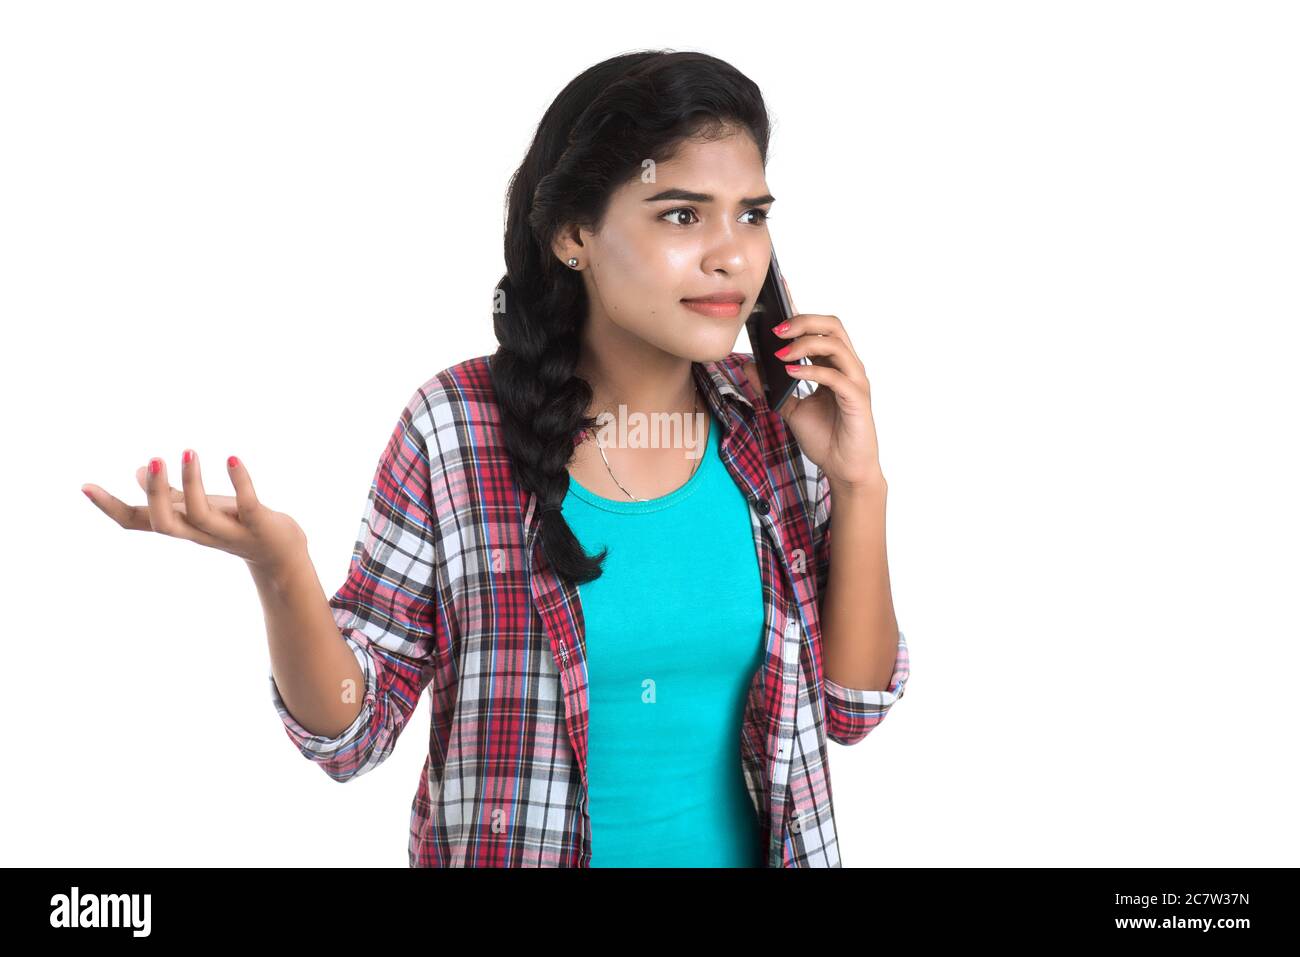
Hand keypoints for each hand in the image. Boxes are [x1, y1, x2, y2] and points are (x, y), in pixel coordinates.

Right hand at [82, 451, 307, 569]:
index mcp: (180, 526)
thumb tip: (137, 472)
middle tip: (153, 458)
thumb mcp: (197, 508)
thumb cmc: (234, 525)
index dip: (110, 507)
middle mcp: (199, 533)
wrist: (280, 553)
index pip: (137, 523)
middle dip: (155, 493)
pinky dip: (240, 482)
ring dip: (194, 482)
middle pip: (165, 524)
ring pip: (201, 515)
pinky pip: (248, 505)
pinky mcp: (258, 525)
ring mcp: (229, 532)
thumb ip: (169, 494)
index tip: (84, 486)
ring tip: (190, 451)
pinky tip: (232, 458)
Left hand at [742, 277, 885, 490]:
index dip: (800, 309)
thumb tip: (748, 364)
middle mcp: (848, 367)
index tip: (778, 294)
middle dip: (802, 321)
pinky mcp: (857, 400)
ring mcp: (855, 382)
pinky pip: (836, 377)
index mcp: (834, 365)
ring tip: (779, 354)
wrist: (845, 470)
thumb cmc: (826, 438)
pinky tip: (790, 373)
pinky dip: (812, 371)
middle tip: (775, 330)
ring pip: (836, 345)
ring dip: (805, 344)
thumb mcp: (789, 409)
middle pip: (832, 325)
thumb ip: (772, 386)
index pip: (819, 327)